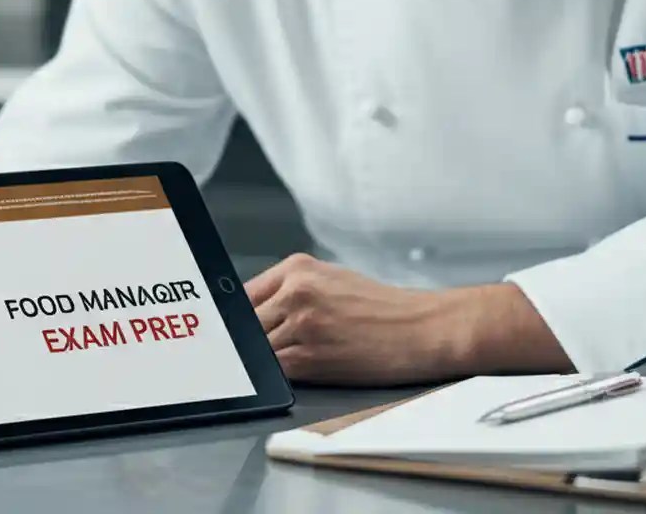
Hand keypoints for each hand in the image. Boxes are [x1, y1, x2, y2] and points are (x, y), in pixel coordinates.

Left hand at [245, 253, 570, 385]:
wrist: (423, 329)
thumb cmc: (383, 308)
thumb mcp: (333, 281)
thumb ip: (291, 290)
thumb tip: (249, 313)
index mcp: (299, 269)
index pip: (241, 294)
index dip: (229, 318)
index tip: (222, 332)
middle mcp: (296, 292)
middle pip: (242, 323)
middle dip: (240, 342)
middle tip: (236, 357)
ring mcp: (301, 325)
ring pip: (254, 349)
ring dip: (257, 362)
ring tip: (278, 364)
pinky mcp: (309, 357)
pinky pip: (272, 370)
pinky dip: (273, 376)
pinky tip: (288, 374)